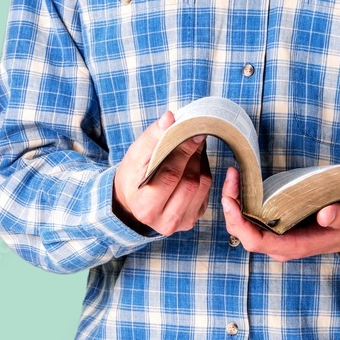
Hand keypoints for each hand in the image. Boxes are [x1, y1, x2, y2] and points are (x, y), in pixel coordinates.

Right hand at [112, 110, 211, 234]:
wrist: (132, 200)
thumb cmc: (133, 176)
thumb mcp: (136, 155)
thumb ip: (153, 136)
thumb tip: (170, 117)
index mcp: (145, 207)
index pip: (170, 176)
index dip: (183, 152)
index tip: (193, 133)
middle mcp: (166, 221)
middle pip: (190, 182)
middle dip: (192, 156)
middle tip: (193, 137)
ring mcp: (182, 222)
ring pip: (202, 186)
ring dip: (200, 163)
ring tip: (192, 149)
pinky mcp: (194, 218)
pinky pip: (207, 191)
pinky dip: (203, 173)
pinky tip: (193, 164)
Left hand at [220, 166, 339, 261]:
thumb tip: (325, 215)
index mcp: (296, 246)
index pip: (256, 241)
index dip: (240, 223)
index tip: (232, 200)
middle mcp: (283, 245)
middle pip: (243, 233)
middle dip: (231, 208)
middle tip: (231, 177)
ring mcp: (280, 237)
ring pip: (245, 226)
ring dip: (235, 203)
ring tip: (234, 176)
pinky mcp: (280, 227)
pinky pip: (253, 219)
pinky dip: (244, 202)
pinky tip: (243, 183)